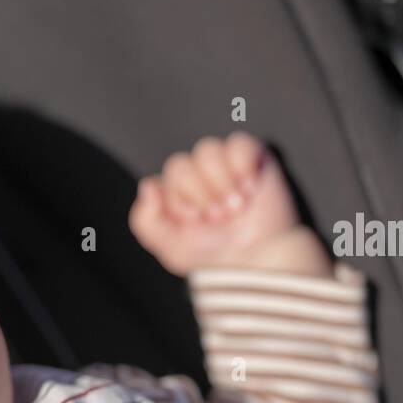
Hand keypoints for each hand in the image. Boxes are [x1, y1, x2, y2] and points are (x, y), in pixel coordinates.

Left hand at [129, 132, 330, 278]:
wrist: (257, 259)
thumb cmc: (215, 255)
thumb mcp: (170, 247)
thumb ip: (145, 220)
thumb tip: (148, 184)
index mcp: (175, 193)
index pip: (162, 180)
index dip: (178, 200)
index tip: (195, 222)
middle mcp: (196, 176)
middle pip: (180, 165)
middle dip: (199, 194)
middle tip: (219, 217)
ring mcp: (224, 165)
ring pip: (207, 150)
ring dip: (221, 183)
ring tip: (236, 207)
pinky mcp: (253, 159)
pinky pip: (240, 143)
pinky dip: (243, 166)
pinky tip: (250, 188)